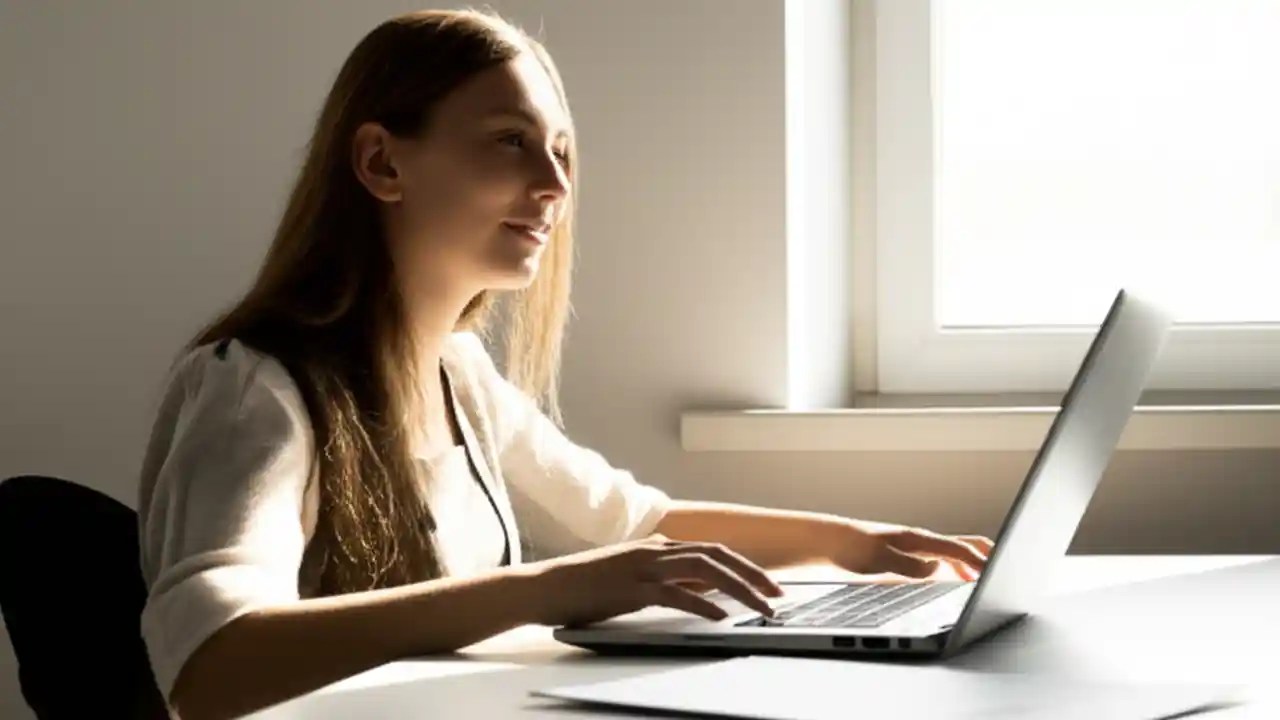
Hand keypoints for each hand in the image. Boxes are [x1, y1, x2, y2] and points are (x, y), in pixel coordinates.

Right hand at [527, 534, 784, 626]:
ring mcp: (644, 566)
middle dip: (753, 575)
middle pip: (717, 556)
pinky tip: (720, 618)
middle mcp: (656, 550)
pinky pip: (675, 593)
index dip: (745, 567)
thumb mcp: (635, 579)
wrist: (546, 586)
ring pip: (704, 570)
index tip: (769, 586)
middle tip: (779, 596)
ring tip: (761, 608)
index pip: (713, 552)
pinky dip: (702, 605)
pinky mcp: (631, 587)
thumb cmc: (587, 586)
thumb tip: (704, 592)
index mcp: (658, 546)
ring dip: (739, 589)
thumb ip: (667, 580)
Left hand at [830, 519, 993, 581]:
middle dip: (989, 555)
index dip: (980, 561)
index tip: (999, 570)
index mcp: (918, 539)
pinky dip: (963, 567)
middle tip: (1011, 568)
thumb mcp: (878, 559)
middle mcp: (923, 541)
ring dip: (978, 562)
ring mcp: (920, 548)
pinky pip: (947, 560)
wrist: (834, 542)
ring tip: (998, 575)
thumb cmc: (853, 549)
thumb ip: (908, 564)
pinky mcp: (914, 556)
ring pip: (958, 552)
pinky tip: (966, 579)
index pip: (958, 549)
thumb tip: (937, 568)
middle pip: (965, 544)